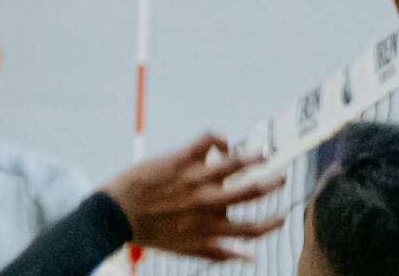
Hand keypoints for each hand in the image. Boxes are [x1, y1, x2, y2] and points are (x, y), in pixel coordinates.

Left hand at [103, 134, 285, 262]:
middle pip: (252, 191)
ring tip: (261, 154)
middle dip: (272, 182)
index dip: (273, 223)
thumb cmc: (151, 232)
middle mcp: (208, 202)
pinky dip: (219, 139)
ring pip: (235, 162)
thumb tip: (250, 258)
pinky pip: (207, 140)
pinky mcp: (180, 159)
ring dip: (253, 157)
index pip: (253, 228)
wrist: (117, 214)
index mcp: (211, 226)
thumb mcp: (188, 250)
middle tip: (281, 175)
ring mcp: (195, 178)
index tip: (282, 216)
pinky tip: (221, 143)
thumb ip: (220, 253)